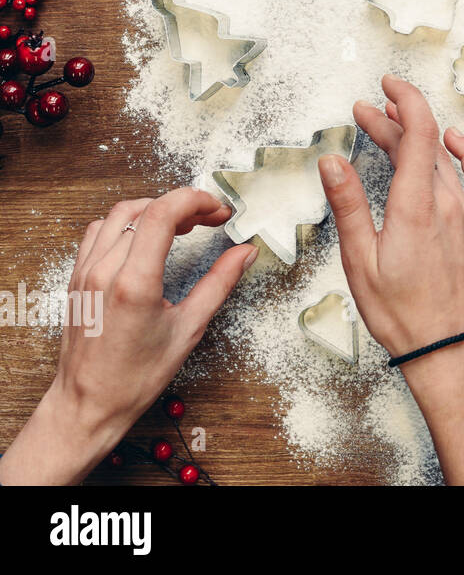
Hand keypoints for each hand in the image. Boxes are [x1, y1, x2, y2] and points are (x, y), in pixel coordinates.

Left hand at [0, 188, 255, 484]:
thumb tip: (245, 253)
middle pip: (144, 209)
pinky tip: (147, 240)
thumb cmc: (136, 376)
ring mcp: (85, 272)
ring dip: (154, 210)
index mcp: (134, 283)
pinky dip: (127, 224)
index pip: (162, 213)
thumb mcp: (189, 329)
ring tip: (182, 226)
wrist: (88, 403)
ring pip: (119, 215)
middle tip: (210, 219)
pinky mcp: (77, 278)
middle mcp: (104, 270)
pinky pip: (98, 232)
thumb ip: (219, 283)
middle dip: (183, 205)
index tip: (219, 211)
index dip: (196, 201)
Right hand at [319, 74, 463, 355]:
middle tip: (364, 111)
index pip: (418, 132)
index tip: (384, 86)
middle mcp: (446, 202)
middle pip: (424, 143)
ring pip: (444, 158)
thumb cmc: (400, 312)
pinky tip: (452, 142)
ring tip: (393, 122)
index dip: (404, 100)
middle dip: (392, 120)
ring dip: (419, 135)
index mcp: (415, 206)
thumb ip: (349, 205)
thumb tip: (332, 160)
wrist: (446, 348)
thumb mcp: (360, 261)